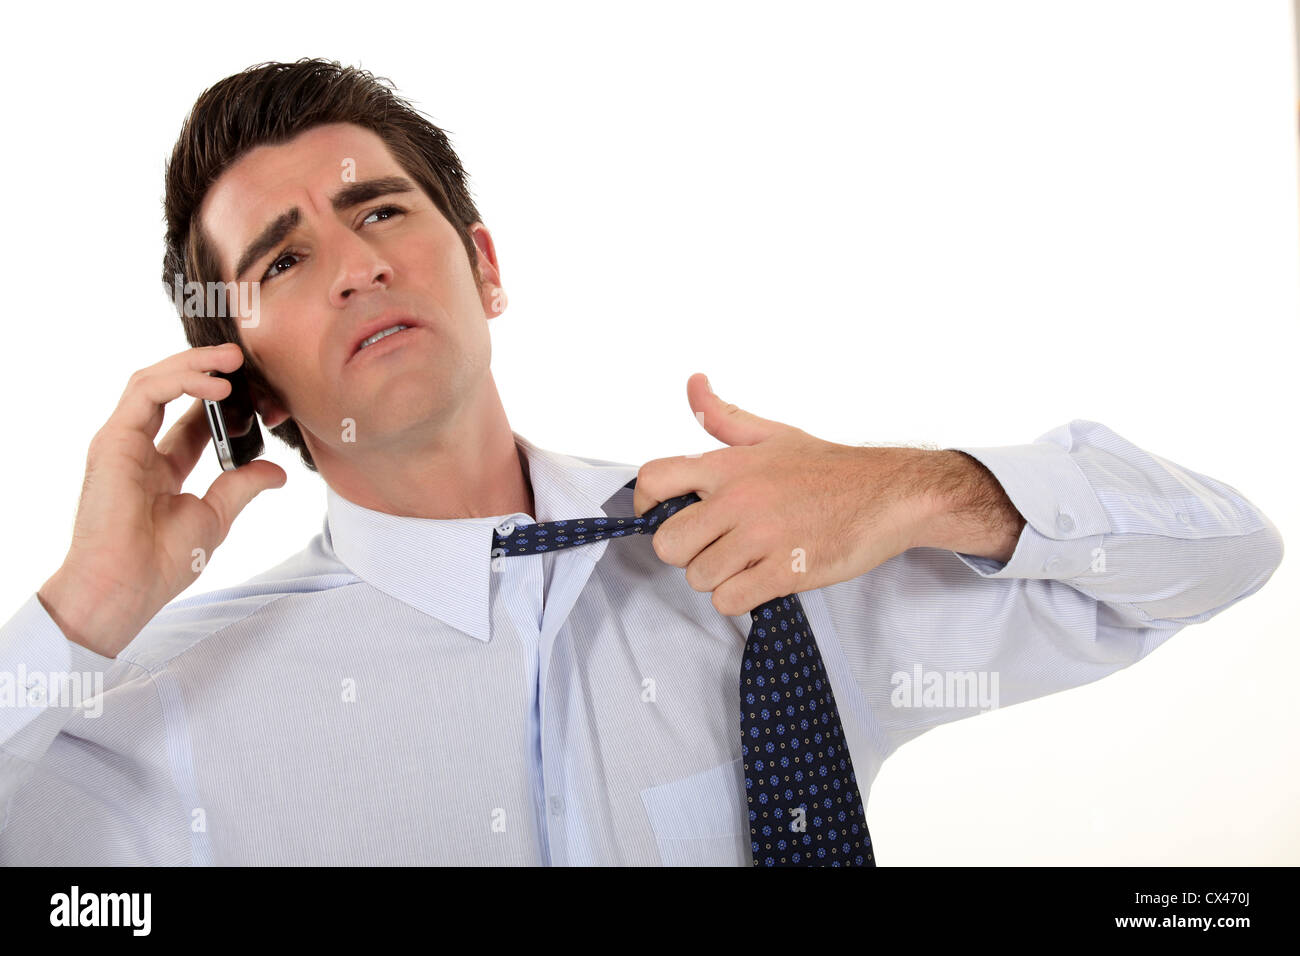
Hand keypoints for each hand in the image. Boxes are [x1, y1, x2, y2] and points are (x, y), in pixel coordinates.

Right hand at [38, 343, 286, 657]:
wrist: (125, 589)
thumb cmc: (160, 563)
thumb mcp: (216, 516)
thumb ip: (241, 486)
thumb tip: (277, 470)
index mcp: (161, 468)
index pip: (192, 419)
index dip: (225, 402)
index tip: (260, 395)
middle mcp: (138, 449)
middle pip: (170, 391)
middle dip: (206, 369)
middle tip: (243, 358)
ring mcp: (122, 442)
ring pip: (153, 382)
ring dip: (194, 364)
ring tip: (233, 360)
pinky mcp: (113, 441)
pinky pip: (145, 393)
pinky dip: (179, 380)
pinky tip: (215, 384)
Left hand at [632, 374, 934, 616]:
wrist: (890, 494)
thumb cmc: (830, 468)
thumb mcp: (773, 434)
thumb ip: (724, 417)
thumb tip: (694, 383)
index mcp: (729, 464)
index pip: (653, 480)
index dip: (646, 504)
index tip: (662, 515)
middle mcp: (739, 499)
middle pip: (668, 544)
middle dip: (686, 552)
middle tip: (714, 546)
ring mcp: (762, 537)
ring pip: (698, 577)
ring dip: (717, 577)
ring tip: (746, 563)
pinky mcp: (787, 571)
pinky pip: (729, 600)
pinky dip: (740, 598)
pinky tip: (761, 580)